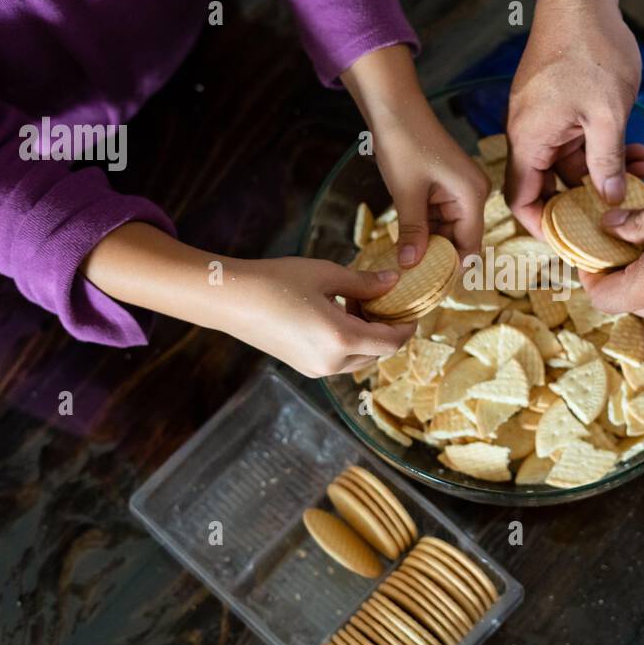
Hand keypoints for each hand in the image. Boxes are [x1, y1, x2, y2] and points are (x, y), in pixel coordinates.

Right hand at [220, 257, 414, 376]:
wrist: (230, 299)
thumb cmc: (277, 281)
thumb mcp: (326, 275)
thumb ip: (364, 284)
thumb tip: (393, 283)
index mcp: (341, 339)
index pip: (391, 342)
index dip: (407, 327)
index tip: (413, 310)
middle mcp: (332, 363)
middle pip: (378, 353)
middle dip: (387, 329)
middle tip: (384, 300)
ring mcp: (316, 369)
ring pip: (359, 359)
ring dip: (367, 336)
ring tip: (356, 304)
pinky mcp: (304, 368)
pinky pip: (339, 360)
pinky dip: (348, 343)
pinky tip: (336, 315)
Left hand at [373, 114, 489, 266]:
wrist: (395, 107)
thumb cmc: (403, 144)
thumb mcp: (406, 193)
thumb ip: (413, 232)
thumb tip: (411, 266)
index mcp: (472, 195)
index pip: (469, 245)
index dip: (451, 269)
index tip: (429, 289)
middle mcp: (474, 193)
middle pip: (460, 239)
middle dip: (438, 258)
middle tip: (413, 281)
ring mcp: (461, 189)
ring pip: (448, 230)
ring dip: (429, 245)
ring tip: (406, 266)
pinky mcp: (448, 186)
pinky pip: (440, 217)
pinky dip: (425, 229)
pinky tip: (407, 243)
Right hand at [506, 0, 643, 234]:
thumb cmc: (589, 48)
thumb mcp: (608, 114)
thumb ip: (607, 161)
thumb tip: (612, 198)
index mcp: (529, 139)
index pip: (522, 200)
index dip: (544, 226)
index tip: (575, 239)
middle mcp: (529, 132)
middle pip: (548, 185)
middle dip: (588, 200)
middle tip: (624, 210)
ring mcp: (542, 118)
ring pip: (569, 164)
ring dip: (605, 172)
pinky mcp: (557, 105)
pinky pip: (576, 141)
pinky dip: (604, 150)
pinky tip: (638, 151)